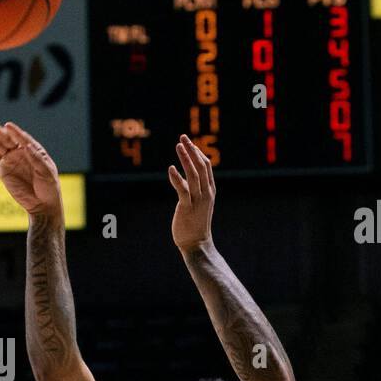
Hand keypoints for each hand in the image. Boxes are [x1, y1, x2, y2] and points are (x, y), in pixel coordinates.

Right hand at [0, 121, 62, 216]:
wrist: (41, 203)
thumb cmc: (48, 187)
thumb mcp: (46, 173)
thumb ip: (37, 159)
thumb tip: (27, 146)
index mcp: (35, 149)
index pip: (23, 138)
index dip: (15, 132)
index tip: (8, 126)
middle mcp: (22, 151)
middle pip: (9, 138)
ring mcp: (12, 158)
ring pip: (0, 143)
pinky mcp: (4, 166)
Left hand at [168, 134, 215, 252]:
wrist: (197, 244)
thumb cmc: (195, 223)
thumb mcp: (197, 202)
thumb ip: (193, 189)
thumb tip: (184, 176)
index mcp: (210, 190)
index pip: (206, 166)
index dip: (198, 153)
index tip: (189, 143)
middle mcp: (206, 193)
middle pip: (201, 166)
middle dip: (192, 150)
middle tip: (183, 137)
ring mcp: (198, 200)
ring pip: (194, 174)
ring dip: (186, 158)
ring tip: (179, 146)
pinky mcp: (187, 207)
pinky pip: (182, 190)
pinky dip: (177, 178)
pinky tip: (171, 168)